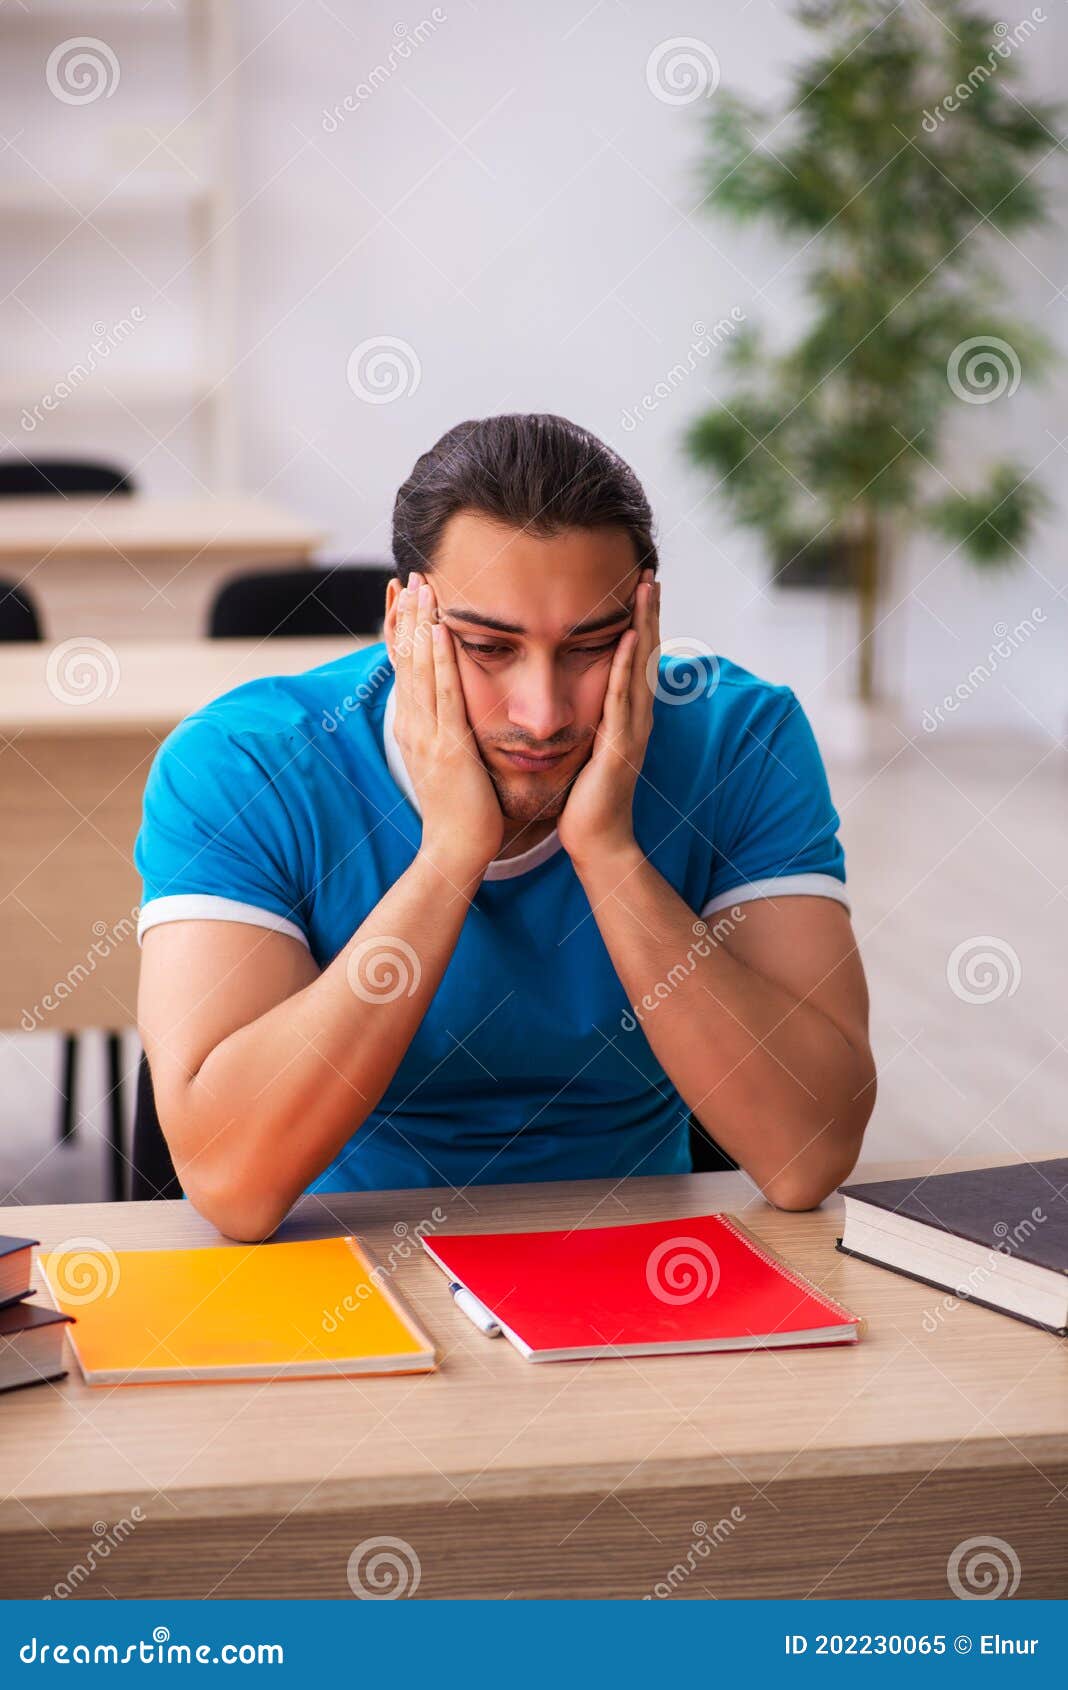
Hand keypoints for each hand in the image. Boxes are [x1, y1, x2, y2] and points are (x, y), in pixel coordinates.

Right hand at [391, 571, 504, 879]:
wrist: (456, 849)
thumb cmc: (461, 809)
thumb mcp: (447, 761)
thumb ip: (447, 731)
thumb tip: (454, 711)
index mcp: (412, 727)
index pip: (403, 668)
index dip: (400, 629)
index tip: (402, 594)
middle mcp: (413, 725)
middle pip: (406, 659)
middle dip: (407, 615)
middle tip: (411, 575)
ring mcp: (426, 734)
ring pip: (421, 668)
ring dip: (421, 625)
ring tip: (423, 587)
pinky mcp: (447, 745)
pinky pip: (445, 693)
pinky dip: (442, 660)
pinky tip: (443, 631)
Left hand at [557, 567, 659, 871]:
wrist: (595, 842)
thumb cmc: (583, 798)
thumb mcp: (586, 747)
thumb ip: (587, 719)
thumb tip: (572, 693)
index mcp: (626, 716)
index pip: (635, 659)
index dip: (640, 622)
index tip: (639, 586)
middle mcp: (636, 718)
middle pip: (646, 654)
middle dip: (649, 613)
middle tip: (651, 572)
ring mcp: (631, 731)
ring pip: (640, 669)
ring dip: (644, 627)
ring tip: (647, 590)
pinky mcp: (619, 747)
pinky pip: (622, 700)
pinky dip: (626, 669)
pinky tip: (627, 640)